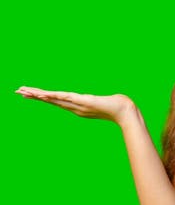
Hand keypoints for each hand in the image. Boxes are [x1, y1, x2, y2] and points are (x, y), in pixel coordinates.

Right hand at [14, 86, 136, 127]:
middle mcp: (75, 106)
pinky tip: (44, 95)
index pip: (57, 100)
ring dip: (39, 95)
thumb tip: (111, 98)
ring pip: (55, 99)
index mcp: (78, 105)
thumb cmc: (119, 106)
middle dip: (34, 96)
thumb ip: (104, 100)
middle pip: (51, 100)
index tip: (30, 94)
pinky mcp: (83, 102)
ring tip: (25, 92)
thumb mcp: (107, 101)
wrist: (126, 112)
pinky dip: (54, 97)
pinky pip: (65, 98)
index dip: (43, 97)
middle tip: (18, 92)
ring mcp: (78, 105)